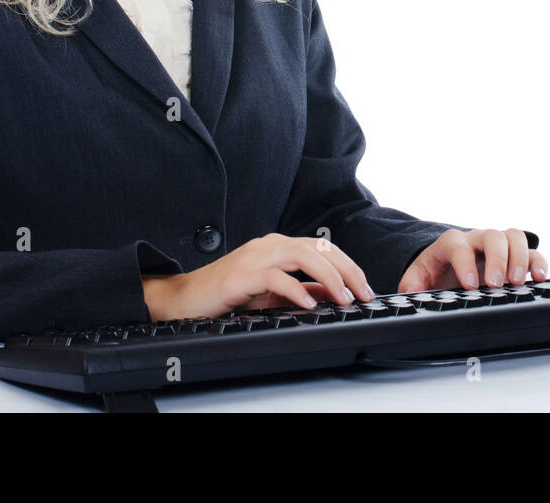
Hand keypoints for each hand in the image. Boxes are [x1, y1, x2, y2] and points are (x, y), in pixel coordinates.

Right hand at [145, 233, 375, 320]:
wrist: (185, 299)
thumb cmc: (227, 295)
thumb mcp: (271, 293)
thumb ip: (300, 288)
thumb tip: (331, 293)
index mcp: (277, 247)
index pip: (322, 247)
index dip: (348, 265)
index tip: (364, 288)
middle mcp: (269, 245)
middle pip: (318, 247)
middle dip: (347, 269)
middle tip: (363, 293)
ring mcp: (254, 257)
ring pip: (302, 255)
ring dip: (329, 276)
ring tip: (344, 297)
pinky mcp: (240, 275)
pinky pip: (275, 278)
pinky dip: (296, 290)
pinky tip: (309, 304)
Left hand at [397, 228, 546, 293]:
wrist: (449, 267)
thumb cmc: (436, 272)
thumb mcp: (418, 278)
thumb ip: (412, 285)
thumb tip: (409, 293)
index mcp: (451, 244)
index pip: (458, 246)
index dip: (465, 263)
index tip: (469, 285)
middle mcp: (476, 239)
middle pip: (491, 236)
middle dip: (496, 259)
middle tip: (496, 284)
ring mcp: (497, 246)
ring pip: (513, 237)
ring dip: (519, 258)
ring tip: (517, 283)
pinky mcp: (515, 256)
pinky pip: (532, 252)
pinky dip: (538, 262)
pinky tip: (540, 279)